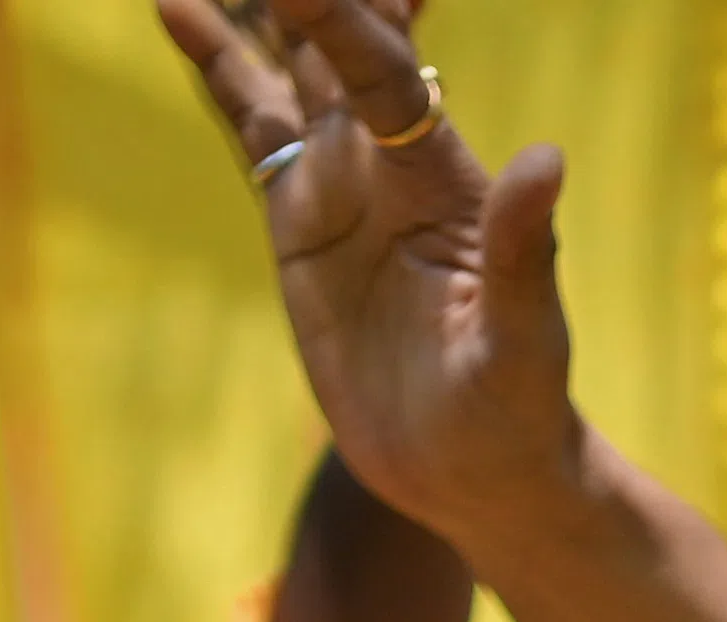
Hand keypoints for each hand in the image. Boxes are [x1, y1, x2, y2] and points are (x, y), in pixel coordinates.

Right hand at [162, 0, 598, 554]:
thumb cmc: (516, 411)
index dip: (343, 17)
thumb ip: (527, 254)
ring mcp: (339, 178)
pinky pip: (251, 122)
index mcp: (440, 175)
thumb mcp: (524, 342)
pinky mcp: (297, 215)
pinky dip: (217, 64)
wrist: (472, 471)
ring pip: (290, 61)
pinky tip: (177, 8)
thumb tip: (548, 159)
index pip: (384, 73)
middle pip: (339, 38)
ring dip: (256, 4)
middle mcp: (388, 157)